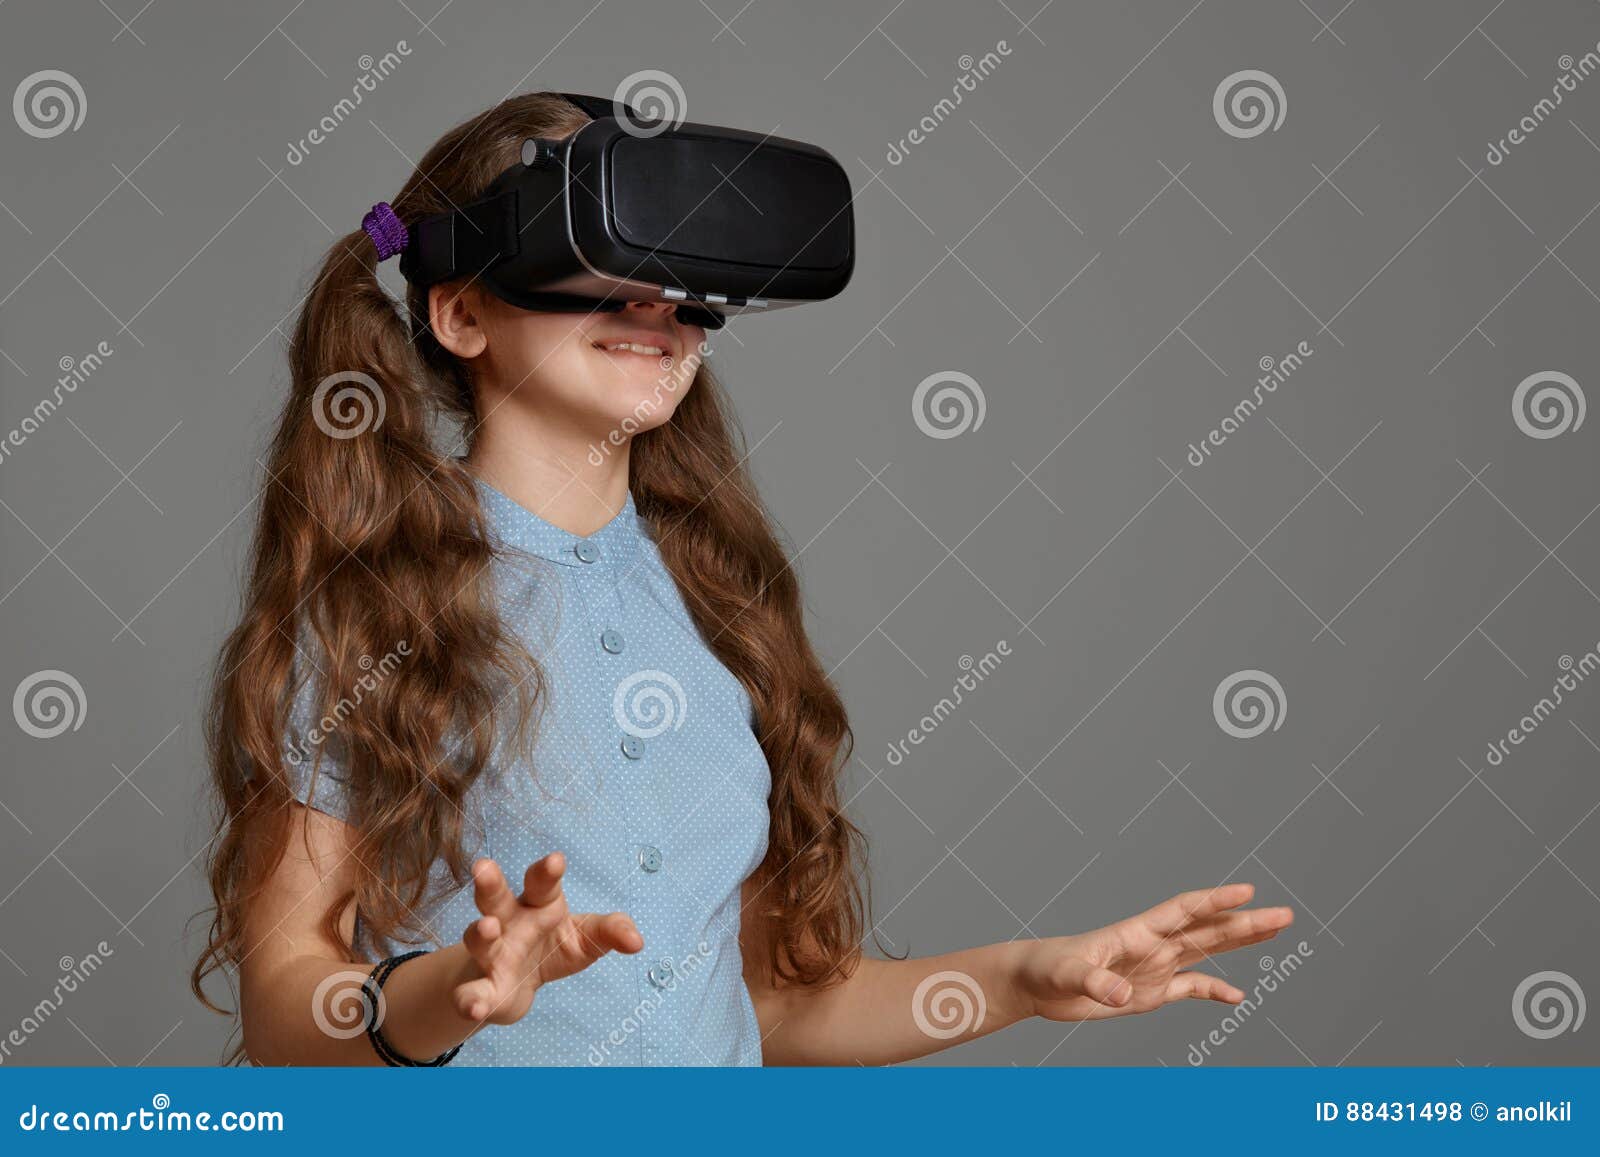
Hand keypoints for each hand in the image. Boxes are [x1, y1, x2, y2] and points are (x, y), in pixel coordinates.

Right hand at [451, 853, 641, 1024]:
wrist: (518, 986)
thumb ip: (612, 932)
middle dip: (491, 882)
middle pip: (496, 897)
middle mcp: (509, 922)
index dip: (548, 871)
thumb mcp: (587, 938)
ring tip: (486, 928)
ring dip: (479, 933)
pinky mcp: (481, 989)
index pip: (542, 883)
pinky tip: (474, 1007)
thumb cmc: (554, 946)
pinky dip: (469, 1000)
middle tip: (484, 866)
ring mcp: (491, 954)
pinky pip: (470, 994)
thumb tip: (637, 941)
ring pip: (478, 938)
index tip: (556, 860)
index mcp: (538, 904)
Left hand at [1012, 882, 1292, 1021]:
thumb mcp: (1067, 974)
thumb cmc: (1047, 968)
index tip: (1247, 891)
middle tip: (1284, 914)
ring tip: (1275, 931)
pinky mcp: (1150, 992)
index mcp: (1136, 931)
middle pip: (1208, 928)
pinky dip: (1215, 989)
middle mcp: (1153, 945)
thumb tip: (1123, 996)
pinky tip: (1238, 995)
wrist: (1036, 984)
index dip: (1215, 900)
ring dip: (1240, 942)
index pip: (1183, 910)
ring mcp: (1155, 967)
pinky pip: (1191, 987)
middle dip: (1246, 921)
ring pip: (1207, 951)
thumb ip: (1095, 982)